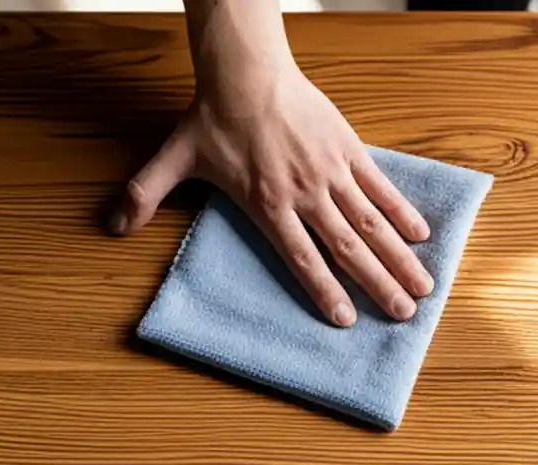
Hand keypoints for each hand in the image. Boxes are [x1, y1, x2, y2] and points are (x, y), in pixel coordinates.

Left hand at [111, 3, 431, 327]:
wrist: (246, 72)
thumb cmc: (212, 118)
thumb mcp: (173, 159)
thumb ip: (145, 194)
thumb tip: (112, 226)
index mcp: (268, 205)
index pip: (303, 258)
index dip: (325, 291)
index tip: (347, 320)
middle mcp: (305, 194)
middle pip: (348, 247)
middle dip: (377, 284)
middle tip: (403, 315)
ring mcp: (331, 173)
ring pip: (371, 222)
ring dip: (399, 256)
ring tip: (424, 286)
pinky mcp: (348, 149)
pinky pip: (380, 186)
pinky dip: (402, 211)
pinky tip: (421, 235)